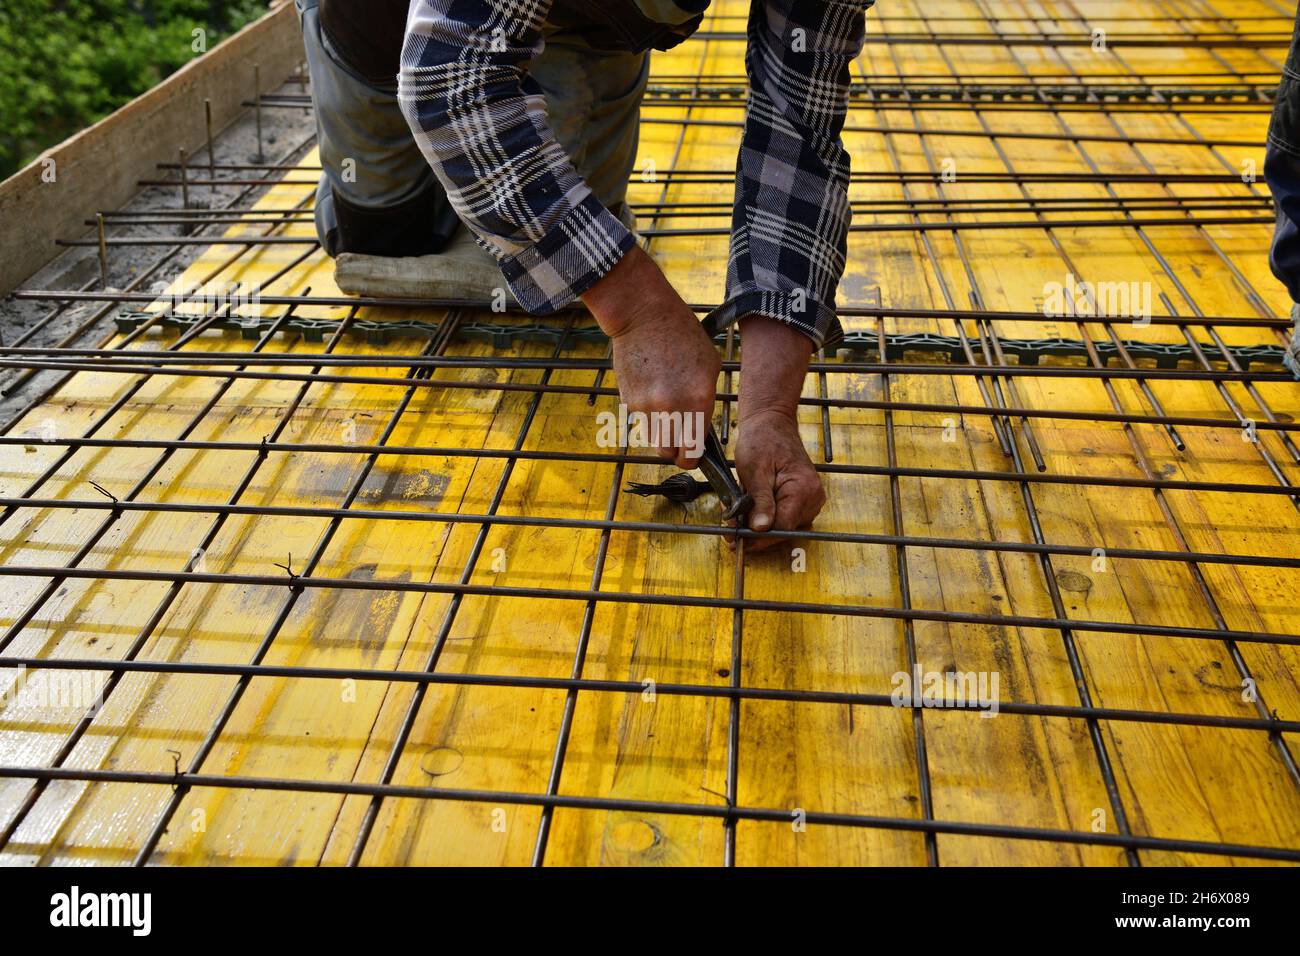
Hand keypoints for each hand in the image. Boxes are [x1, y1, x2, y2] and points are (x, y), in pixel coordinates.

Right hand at [582, 246, 719, 467]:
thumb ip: (706, 400)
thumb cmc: (681, 335)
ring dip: (661, 436)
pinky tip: (652, 394)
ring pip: (653, 441)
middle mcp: (672, 408)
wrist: (643, 316)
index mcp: (698, 400)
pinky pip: (640, 421)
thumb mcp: (709, 365)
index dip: (693, 457)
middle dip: (675, 451)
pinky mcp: (628, 400)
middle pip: (669, 453)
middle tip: (679, 439)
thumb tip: (699, 428)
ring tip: (666, 416)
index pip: (693, 451)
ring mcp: (647, 406)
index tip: (693, 453)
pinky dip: (647, 417)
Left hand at [729, 314, 825, 550]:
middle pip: (784, 529)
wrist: (770, 422)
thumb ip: (760, 502)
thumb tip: (761, 529)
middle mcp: (813, 497)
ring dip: (760, 525)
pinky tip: (751, 510)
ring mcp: (810, 499)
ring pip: (783, 525)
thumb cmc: (762, 441)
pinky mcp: (803, 499)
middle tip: (731, 529)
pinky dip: (767, 516)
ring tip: (738, 517)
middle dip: (756, 531)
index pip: (783, 527)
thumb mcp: (755, 472)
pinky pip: (785, 516)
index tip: (738, 542)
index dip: (759, 537)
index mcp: (803, 489)